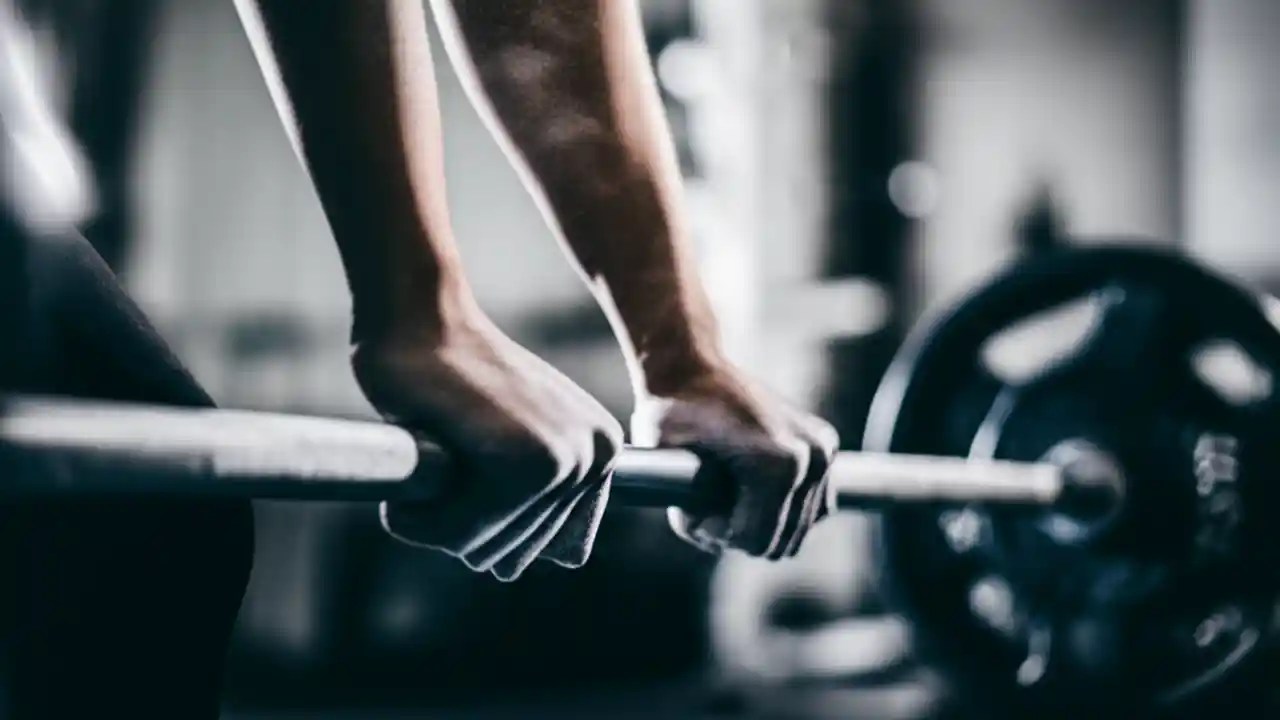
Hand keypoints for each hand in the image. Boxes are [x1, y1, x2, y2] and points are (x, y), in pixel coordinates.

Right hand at [352, 312, 622, 581]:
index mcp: (602, 452)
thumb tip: (513, 571)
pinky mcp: (521, 466)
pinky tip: (413, 478)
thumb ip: (528, 493)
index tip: (470, 466)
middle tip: (440, 468)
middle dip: (460, 527)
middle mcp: (595, 456)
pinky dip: (418, 522)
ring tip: (428, 467)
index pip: (544, 544)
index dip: (489, 522)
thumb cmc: (449, 381)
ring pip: (485, 548)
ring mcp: (563, 461)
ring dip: (435, 524)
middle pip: (516, 552)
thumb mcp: (511, 437)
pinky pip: (459, 534)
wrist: (419, 320)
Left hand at [631, 365, 838, 558]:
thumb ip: (689, 518)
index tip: (694, 511)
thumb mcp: (666, 467)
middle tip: (709, 505)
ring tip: (729, 495)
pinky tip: (754, 489)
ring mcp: (824, 449)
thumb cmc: (673, 412)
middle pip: (782, 540)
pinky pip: (815, 502)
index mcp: (778, 466)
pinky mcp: (826, 442)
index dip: (717, 535)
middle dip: (743, 531)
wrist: (692, 364)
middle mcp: (811, 457)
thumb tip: (717, 541)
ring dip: (764, 520)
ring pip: (802, 526)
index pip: (754, 541)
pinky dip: (786, 506)